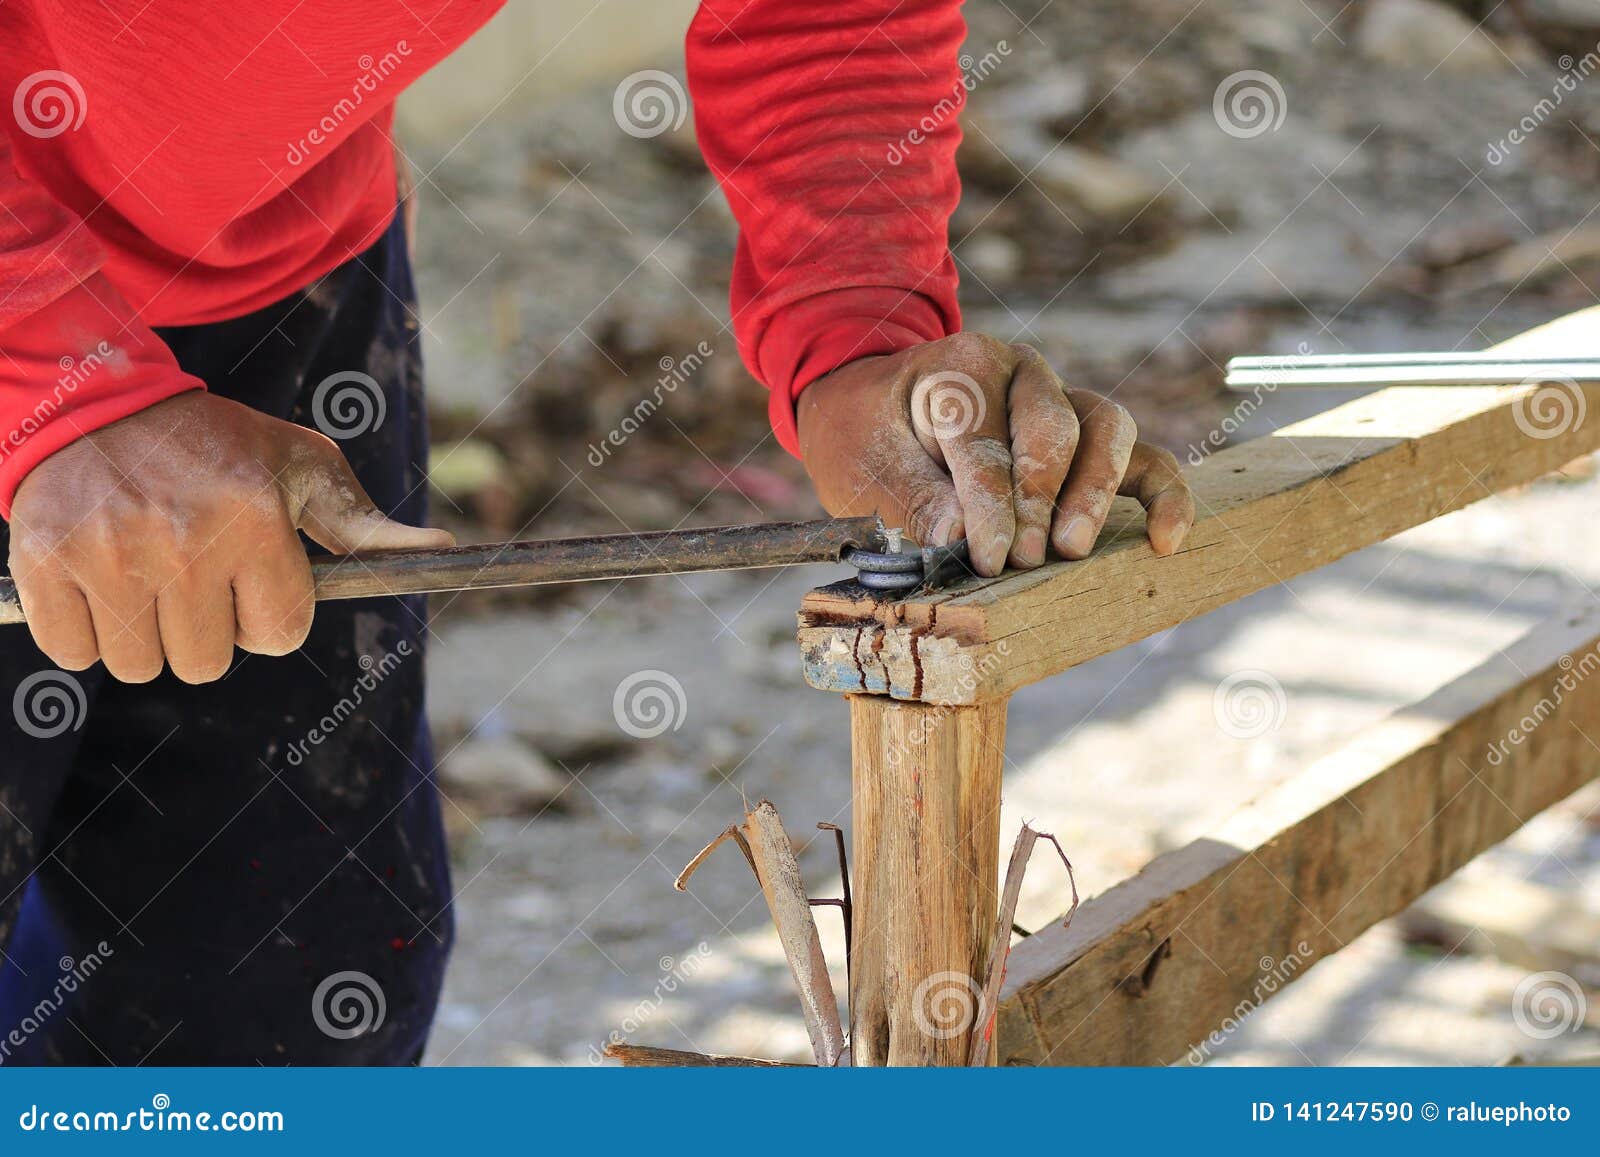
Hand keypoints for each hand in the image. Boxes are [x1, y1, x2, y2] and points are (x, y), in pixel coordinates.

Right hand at [9, 391, 452, 683]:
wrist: (99, 400)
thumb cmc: (221, 447)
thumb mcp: (303, 469)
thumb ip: (366, 526)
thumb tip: (444, 549)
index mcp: (255, 519)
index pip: (278, 637)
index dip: (269, 618)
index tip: (252, 582)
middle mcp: (183, 540)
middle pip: (207, 664)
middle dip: (209, 631)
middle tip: (194, 575)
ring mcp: (108, 553)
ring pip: (139, 666)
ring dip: (147, 637)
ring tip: (148, 575)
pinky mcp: (43, 562)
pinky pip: (72, 654)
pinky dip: (84, 632)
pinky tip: (98, 580)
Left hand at [797, 333, 1194, 576]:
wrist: (875, 408)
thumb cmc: (870, 436)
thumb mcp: (868, 463)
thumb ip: (914, 499)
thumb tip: (961, 540)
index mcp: (964, 366)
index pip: (987, 440)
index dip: (989, 505)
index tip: (989, 558)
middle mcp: (1024, 373)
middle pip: (1053, 428)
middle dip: (1040, 500)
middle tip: (1028, 558)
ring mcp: (1064, 400)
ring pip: (1106, 431)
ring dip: (1094, 494)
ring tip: (1072, 549)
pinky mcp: (1092, 437)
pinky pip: (1143, 457)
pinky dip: (1163, 495)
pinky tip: (1165, 540)